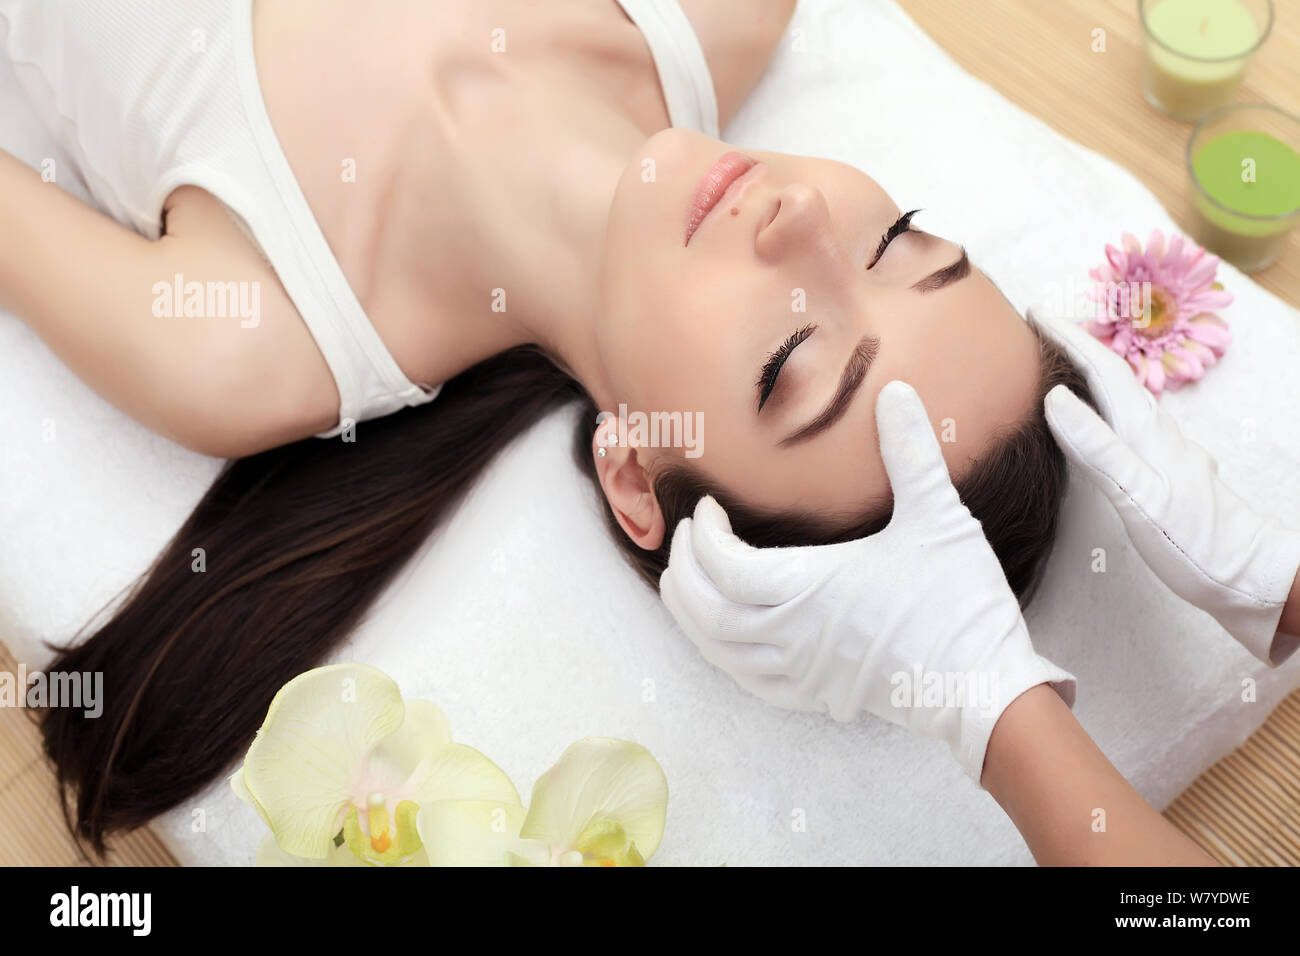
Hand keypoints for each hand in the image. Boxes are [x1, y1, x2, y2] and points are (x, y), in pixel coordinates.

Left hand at [659, 380, 1074, 784]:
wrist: (985, 688)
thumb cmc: (960, 604)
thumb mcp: (938, 518)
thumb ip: (911, 452)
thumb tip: (896, 392)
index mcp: (808, 590)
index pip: (724, 565)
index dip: (703, 535)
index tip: (706, 507)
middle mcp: (792, 636)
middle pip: (706, 610)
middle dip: (684, 572)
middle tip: (683, 539)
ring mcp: (802, 673)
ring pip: (719, 650)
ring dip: (692, 615)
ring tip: (686, 582)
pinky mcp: (817, 696)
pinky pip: (749, 681)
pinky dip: (723, 654)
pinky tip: (726, 638)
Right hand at [1028, 306, 1299, 664]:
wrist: (1250, 576)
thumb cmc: (1193, 543)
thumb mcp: (1138, 496)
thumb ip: (1097, 446)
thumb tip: (1055, 395)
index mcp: (1146, 430)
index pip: (1100, 370)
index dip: (1067, 338)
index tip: (1034, 312)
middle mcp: (1157, 432)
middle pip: (1111, 376)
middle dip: (1074, 347)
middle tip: (1037, 328)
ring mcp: (1166, 450)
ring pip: (1121, 398)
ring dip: (1089, 374)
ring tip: (1057, 364)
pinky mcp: (1168, 472)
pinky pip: (1126, 424)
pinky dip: (1102, 407)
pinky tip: (1098, 423)